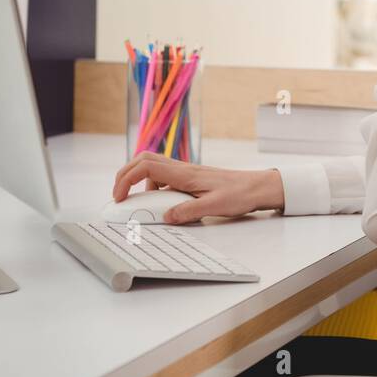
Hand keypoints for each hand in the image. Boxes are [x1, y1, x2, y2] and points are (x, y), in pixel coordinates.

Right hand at [111, 153, 285, 223]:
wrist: (257, 186)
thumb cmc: (240, 194)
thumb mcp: (214, 207)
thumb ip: (189, 212)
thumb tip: (166, 217)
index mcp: (185, 173)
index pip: (146, 166)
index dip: (126, 179)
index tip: (120, 197)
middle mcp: (182, 169)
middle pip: (143, 160)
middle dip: (125, 175)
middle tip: (119, 196)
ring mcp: (185, 172)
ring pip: (152, 167)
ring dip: (139, 181)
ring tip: (138, 203)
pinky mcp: (189, 178)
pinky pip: (164, 177)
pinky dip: (153, 187)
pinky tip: (160, 204)